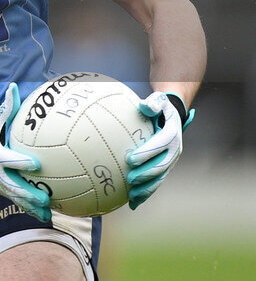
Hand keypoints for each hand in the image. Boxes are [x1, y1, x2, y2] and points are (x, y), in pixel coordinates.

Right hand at [0, 83, 50, 221]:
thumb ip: (5, 108)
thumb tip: (13, 89)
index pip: (8, 159)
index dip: (21, 162)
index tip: (36, 165)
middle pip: (13, 185)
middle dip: (29, 194)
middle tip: (45, 198)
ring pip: (15, 197)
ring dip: (31, 207)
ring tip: (48, 214)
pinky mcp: (0, 189)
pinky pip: (15, 200)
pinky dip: (28, 209)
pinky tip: (44, 216)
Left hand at [126, 92, 192, 209]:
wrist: (171, 117)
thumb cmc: (159, 108)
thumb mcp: (159, 101)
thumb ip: (153, 103)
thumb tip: (144, 106)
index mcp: (172, 134)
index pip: (161, 144)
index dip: (147, 152)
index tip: (130, 159)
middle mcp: (174, 150)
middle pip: (162, 165)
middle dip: (146, 174)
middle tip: (129, 178)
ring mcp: (170, 161)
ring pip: (160, 178)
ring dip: (147, 189)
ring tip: (131, 196)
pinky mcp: (164, 169)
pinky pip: (156, 183)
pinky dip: (146, 194)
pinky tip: (133, 203)